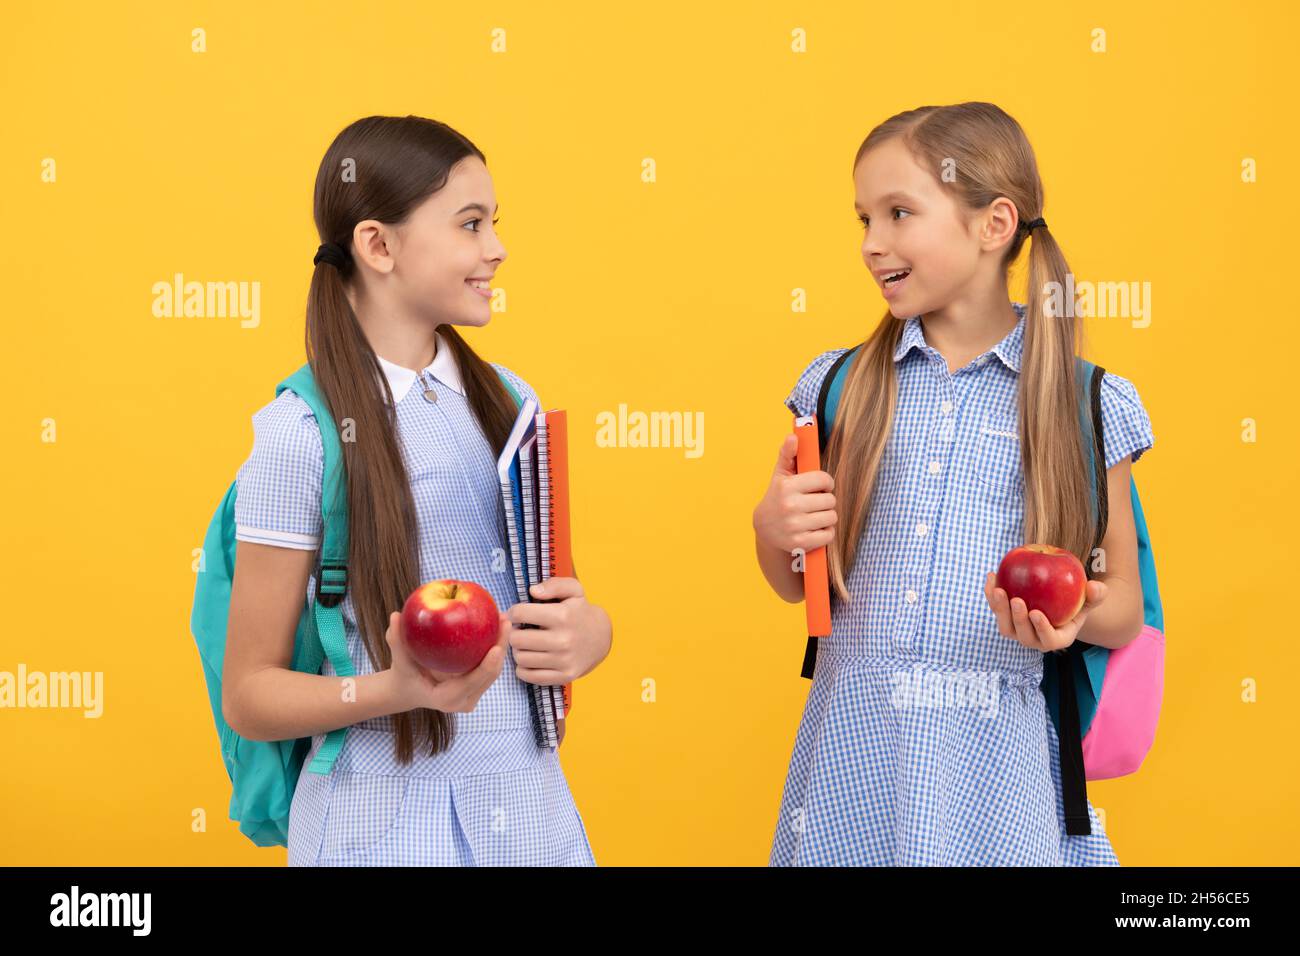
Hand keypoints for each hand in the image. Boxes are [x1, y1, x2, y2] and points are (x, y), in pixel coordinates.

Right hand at [385, 610, 508, 712]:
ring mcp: (472, 695)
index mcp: (446, 699)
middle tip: (505, 623)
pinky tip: (498, 624)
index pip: (471, 683)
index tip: (496, 648)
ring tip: (504, 619)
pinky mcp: (477, 686)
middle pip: (489, 675)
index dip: (486, 667)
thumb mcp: (399, 660)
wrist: (409, 690)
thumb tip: (394, 615)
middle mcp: (463, 701)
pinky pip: (490, 666)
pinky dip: (495, 646)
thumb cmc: (404, 676)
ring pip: (494, 670)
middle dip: (501, 649)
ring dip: (502, 645)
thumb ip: (396, 641)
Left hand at [507, 576, 610, 684]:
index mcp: (563, 616)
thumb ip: (553, 585)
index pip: (520, 614)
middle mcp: (563, 640)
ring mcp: (564, 660)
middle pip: (516, 639)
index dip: (514, 612)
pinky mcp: (563, 676)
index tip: (518, 614)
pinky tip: (531, 658)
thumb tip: (533, 591)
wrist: (601, 639)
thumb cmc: (580, 612)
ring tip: (527, 644)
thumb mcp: (573, 590)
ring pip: (520, 658)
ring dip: (518, 651)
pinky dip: (524, 668)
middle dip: (514, 632)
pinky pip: (528, 676)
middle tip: (521, 630)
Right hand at [752, 433, 836, 554]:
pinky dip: (825, 532)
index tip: (819, 486)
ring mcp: (795, 526)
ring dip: (827, 517)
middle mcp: (790, 506)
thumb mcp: (780, 475)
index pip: (824, 480)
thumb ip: (788, 454)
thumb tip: (793, 437)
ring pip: (832, 517)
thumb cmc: (777, 497)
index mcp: (787, 487)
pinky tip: (814, 529)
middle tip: (814, 503)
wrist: (765, 529)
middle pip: (830, 500)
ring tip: (814, 515)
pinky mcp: (800, 543)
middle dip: (825, 500)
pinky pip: (828, 535)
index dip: (825, 483)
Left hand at [983, 572, 1107, 651]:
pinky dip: (991, 595)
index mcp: (1057, 639)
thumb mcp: (1088, 600)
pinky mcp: (1006, 619)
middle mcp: (1035, 640)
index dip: (1041, 629)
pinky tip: (991, 576)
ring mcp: (1018, 632)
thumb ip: (1095, 596)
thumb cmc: (1076, 603)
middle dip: (1017, 619)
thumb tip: (1096, 587)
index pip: (1048, 640)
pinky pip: (995, 609)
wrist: (1058, 603)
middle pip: (1023, 635)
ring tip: (998, 589)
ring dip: (999, 609)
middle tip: (1016, 600)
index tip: (1036, 613)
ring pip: (1005, 626)